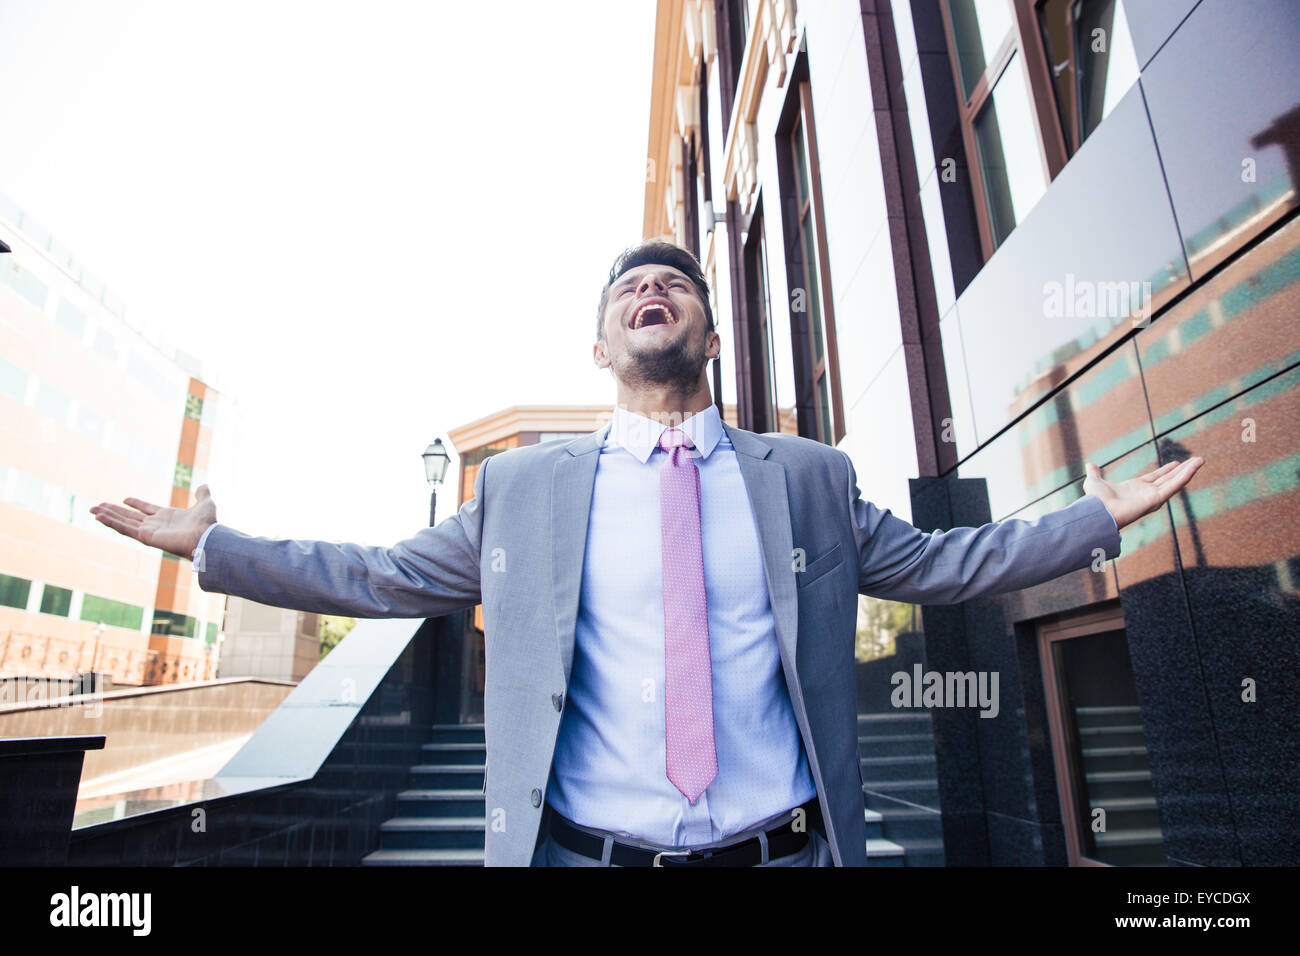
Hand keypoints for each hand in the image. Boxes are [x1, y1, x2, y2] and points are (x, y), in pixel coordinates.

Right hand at [90, 484, 217, 558]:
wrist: (207, 537)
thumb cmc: (208, 524)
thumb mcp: (206, 503)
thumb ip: (202, 494)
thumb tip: (204, 485)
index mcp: (167, 517)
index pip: (147, 509)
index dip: (136, 504)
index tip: (125, 499)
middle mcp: (156, 525)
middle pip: (130, 516)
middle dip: (114, 511)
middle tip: (97, 506)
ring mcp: (149, 531)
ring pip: (124, 522)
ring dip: (108, 516)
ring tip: (93, 510)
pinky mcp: (145, 537)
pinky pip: (125, 529)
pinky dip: (112, 523)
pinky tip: (99, 517)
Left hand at [1084, 457, 1203, 530]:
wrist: (1098, 511)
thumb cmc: (1095, 501)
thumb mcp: (1094, 482)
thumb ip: (1094, 473)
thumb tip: (1089, 465)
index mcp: (1135, 488)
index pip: (1155, 477)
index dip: (1166, 470)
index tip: (1176, 463)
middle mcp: (1146, 493)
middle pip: (1169, 478)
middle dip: (1182, 469)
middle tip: (1195, 460)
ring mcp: (1153, 496)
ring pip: (1175, 481)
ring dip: (1189, 470)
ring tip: (1201, 460)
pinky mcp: (1157, 499)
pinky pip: (1174, 485)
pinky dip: (1185, 475)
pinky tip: (1194, 467)